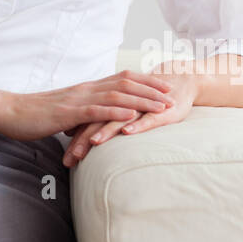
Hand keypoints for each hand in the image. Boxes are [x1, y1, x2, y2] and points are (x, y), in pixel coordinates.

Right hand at [0, 70, 176, 143]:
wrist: (10, 111)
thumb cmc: (34, 115)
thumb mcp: (64, 113)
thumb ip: (82, 114)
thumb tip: (95, 122)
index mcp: (86, 88)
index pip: (122, 79)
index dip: (145, 81)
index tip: (165, 86)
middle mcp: (85, 89)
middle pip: (125, 83)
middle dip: (151, 89)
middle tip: (173, 95)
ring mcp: (77, 99)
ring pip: (116, 95)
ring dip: (142, 100)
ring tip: (162, 106)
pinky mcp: (68, 112)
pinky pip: (96, 110)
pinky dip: (117, 112)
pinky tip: (132, 115)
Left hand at [62, 69, 199, 167]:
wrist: (177, 81)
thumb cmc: (143, 101)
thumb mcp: (117, 112)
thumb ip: (97, 121)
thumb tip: (71, 132)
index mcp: (109, 104)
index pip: (88, 124)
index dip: (76, 141)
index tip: (65, 159)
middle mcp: (121, 104)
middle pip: (98, 122)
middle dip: (84, 141)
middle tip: (72, 159)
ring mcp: (140, 106)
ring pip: (119, 118)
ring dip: (106, 131)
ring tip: (93, 143)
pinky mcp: (159, 110)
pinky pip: (147, 118)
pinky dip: (136, 124)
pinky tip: (127, 132)